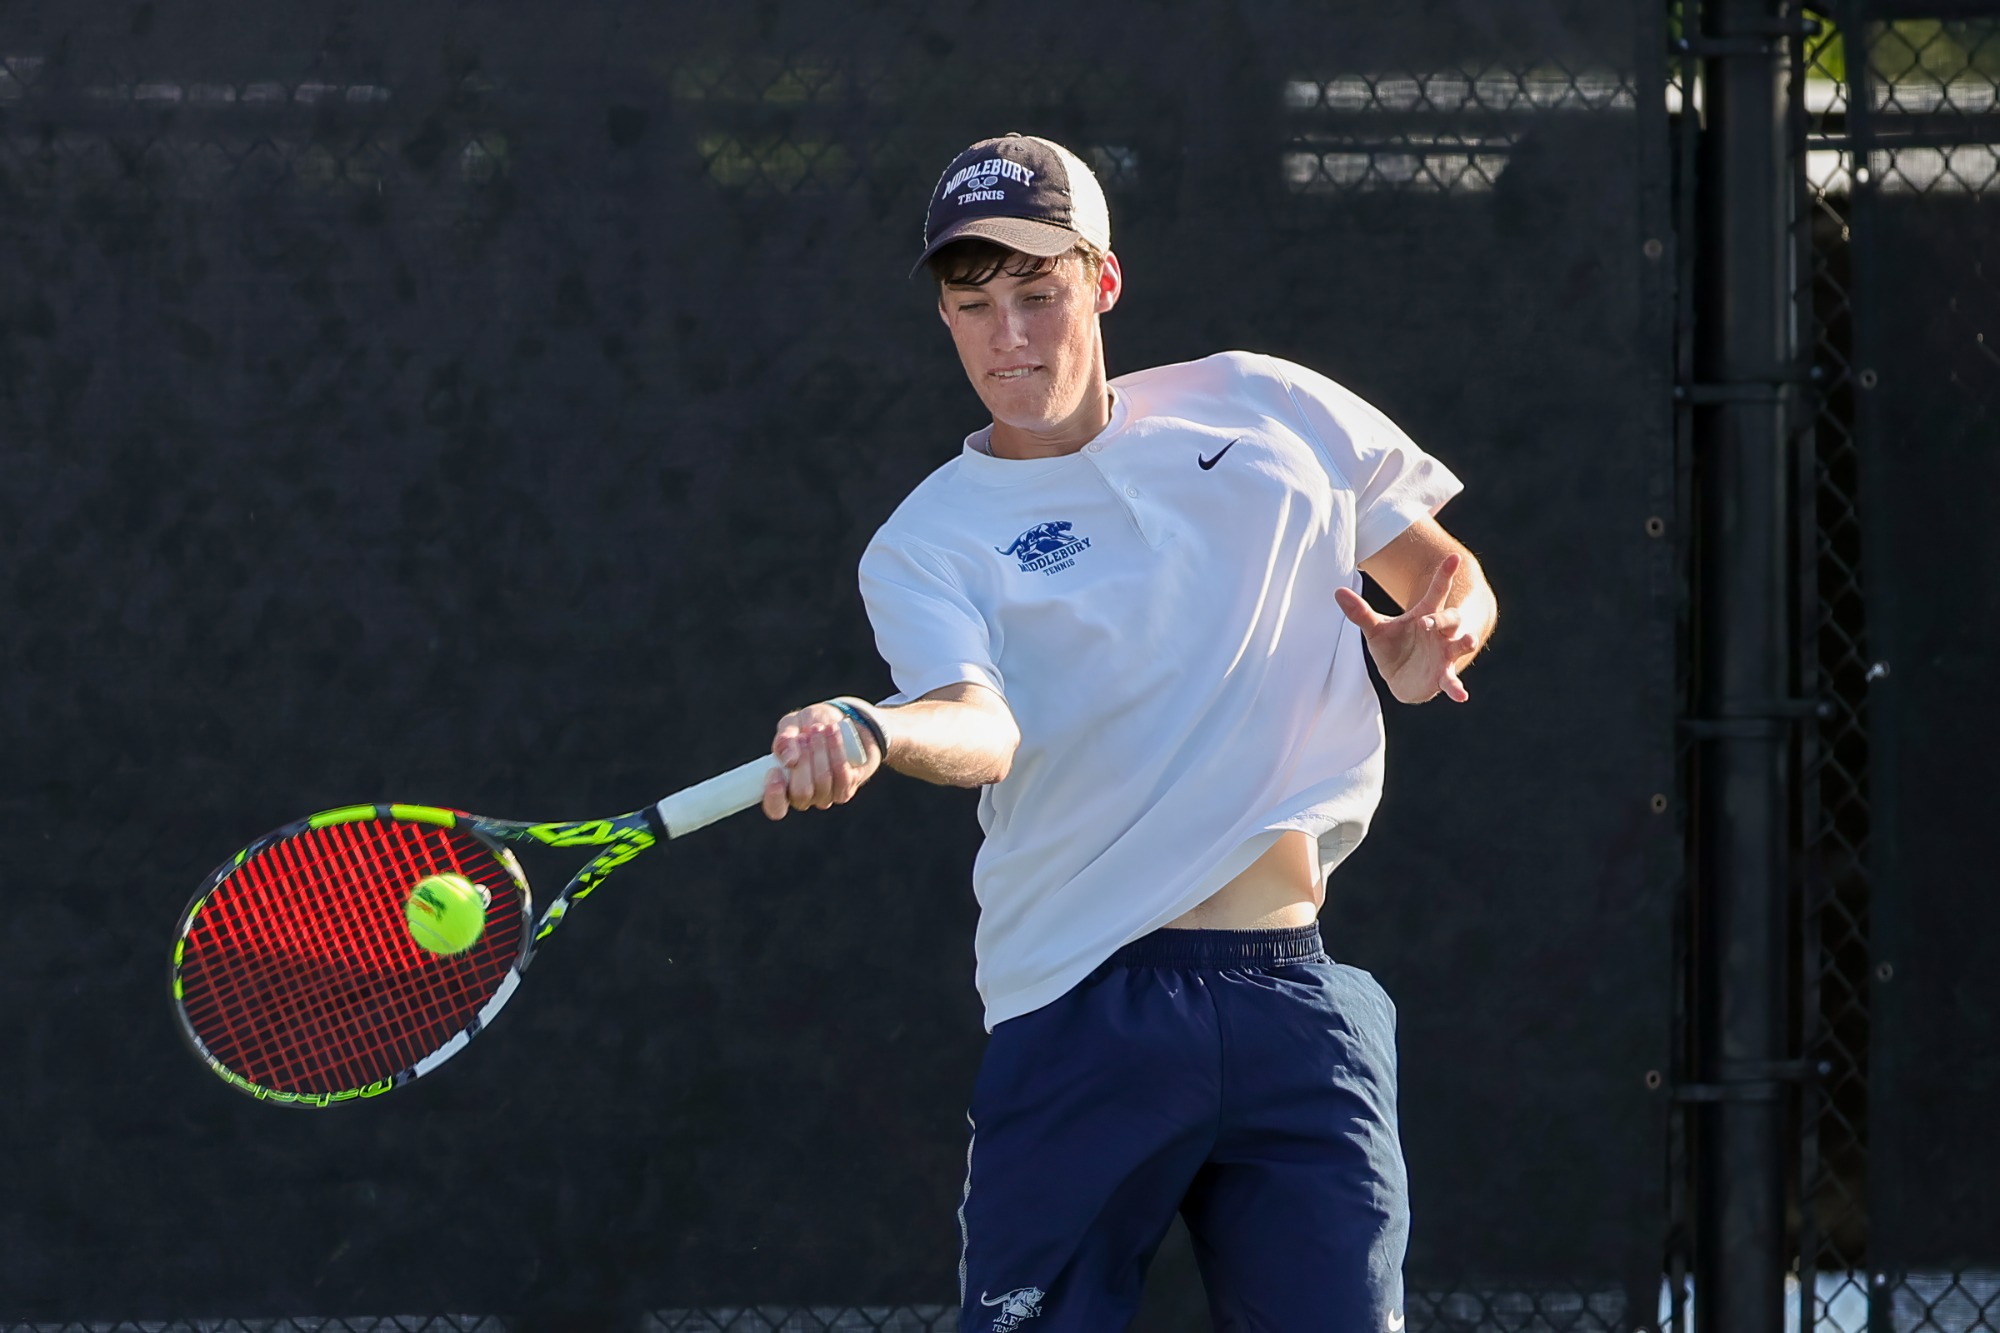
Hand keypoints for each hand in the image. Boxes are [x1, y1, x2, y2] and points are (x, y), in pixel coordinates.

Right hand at [759, 701, 884, 819]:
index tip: (774, 771)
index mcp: (781, 788)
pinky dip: (836, 751)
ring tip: (819, 728)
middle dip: (803, 761)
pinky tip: (832, 733)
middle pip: (801, 793)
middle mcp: (803, 798)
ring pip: (823, 781)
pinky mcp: (845, 789)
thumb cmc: (808, 727)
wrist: (840, 724)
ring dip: (820, 751)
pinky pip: (842, 775)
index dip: (774, 796)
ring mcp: (825, 796)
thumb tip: (788, 759)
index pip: (775, 808)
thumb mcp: (791, 726)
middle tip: (804, 736)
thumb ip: (785, 739)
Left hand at [1334, 552, 1478, 703]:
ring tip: (1468, 640)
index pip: (1437, 591)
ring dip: (1465, 642)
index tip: (1453, 556)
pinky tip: (1461, 696)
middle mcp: (1440, 632)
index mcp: (1426, 614)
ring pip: (1460, 645)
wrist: (1401, 676)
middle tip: (1427, 622)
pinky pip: (1452, 682)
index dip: (1444, 575)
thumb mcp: (1375, 628)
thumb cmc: (1393, 646)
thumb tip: (1337, 591)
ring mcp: (1444, 654)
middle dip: (1444, 618)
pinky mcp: (1441, 675)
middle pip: (1451, 618)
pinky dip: (1456, 688)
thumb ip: (1359, 612)